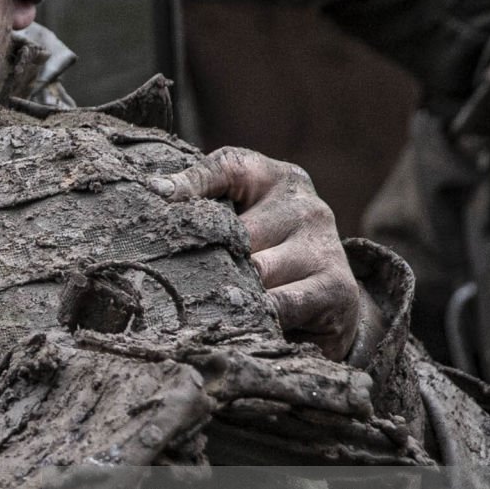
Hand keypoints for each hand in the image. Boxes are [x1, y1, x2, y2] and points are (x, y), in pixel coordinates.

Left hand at [166, 146, 365, 359]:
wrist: (332, 306)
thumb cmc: (269, 258)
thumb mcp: (240, 223)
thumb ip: (205, 206)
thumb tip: (154, 191)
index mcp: (275, 179)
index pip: (228, 167)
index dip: (191, 181)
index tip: (156, 194)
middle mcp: (304, 205)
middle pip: (235, 230)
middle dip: (205, 257)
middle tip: (179, 277)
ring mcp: (323, 243)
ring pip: (256, 269)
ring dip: (230, 291)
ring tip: (211, 305)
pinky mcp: (335, 285)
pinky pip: (280, 303)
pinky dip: (256, 316)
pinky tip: (243, 322)